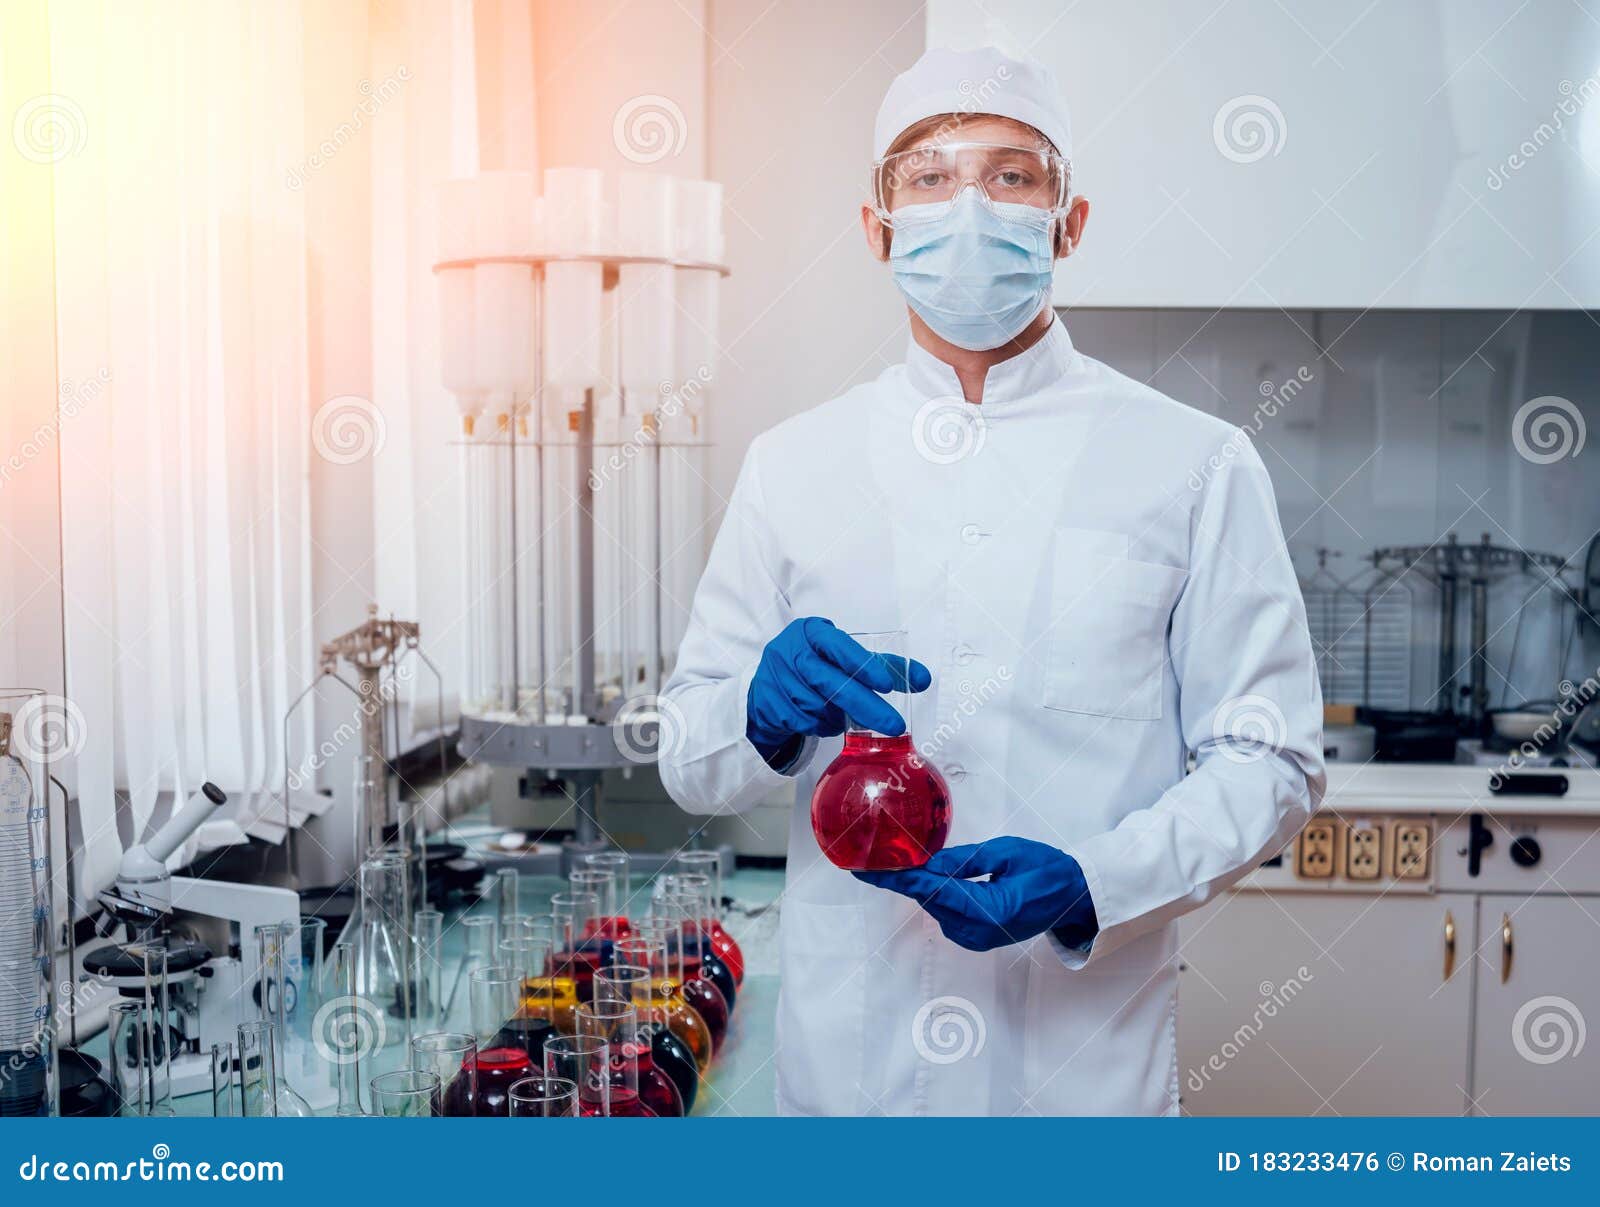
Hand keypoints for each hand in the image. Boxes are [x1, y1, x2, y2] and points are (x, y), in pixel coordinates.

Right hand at [745, 617, 931, 764]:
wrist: (768, 685)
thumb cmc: (816, 665)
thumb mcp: (844, 657)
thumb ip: (883, 665)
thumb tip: (922, 679)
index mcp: (811, 632)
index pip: (838, 646)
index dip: (862, 665)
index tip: (887, 684)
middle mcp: (790, 651)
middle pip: (831, 682)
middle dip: (866, 705)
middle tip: (894, 725)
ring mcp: (775, 679)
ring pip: (819, 707)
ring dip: (838, 717)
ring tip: (841, 713)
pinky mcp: (768, 705)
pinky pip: (805, 723)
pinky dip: (821, 725)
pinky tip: (821, 718)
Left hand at [854, 837, 1097, 952]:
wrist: (1073, 896)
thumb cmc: (1046, 869)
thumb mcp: (1006, 853)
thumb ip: (965, 861)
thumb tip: (928, 864)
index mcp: (990, 910)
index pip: (935, 891)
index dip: (900, 879)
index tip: (869, 871)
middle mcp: (980, 932)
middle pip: (930, 901)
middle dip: (904, 879)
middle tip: (879, 854)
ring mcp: (977, 939)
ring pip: (935, 907)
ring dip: (920, 886)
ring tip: (901, 862)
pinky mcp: (976, 938)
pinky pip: (946, 914)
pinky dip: (935, 895)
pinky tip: (930, 876)